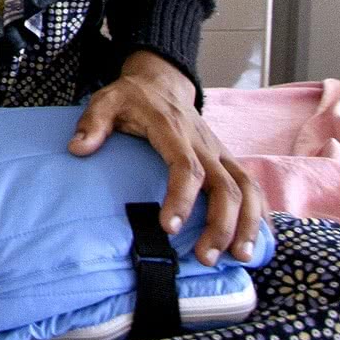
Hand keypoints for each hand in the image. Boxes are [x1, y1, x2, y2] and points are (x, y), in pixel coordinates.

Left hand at [69, 50, 266, 266]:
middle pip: (224, 185)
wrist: (162, 80)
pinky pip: (252, 185)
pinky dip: (261, 213)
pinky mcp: (227, 159)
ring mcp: (219, 151)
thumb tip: (78, 148)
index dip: (181, 197)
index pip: (185, 166)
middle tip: (205, 257)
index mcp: (173, 131)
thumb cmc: (133, 97)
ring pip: (246, 187)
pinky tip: (261, 240)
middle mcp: (203, 143)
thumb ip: (93, 122)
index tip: (169, 228)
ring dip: (247, 223)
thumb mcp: (107, 100)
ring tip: (240, 258)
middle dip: (221, 224)